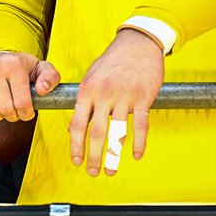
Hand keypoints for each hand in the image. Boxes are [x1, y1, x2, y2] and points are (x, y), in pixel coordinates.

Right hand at [0, 51, 59, 121]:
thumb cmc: (20, 67)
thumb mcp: (40, 68)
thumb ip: (50, 77)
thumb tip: (42, 90)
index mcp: (15, 63)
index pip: (22, 104)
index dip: (26, 114)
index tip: (25, 111)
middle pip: (5, 110)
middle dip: (12, 116)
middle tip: (13, 110)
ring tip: (0, 106)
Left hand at [68, 27, 163, 176]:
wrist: (137, 43)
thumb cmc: (112, 62)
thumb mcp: (92, 78)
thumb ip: (84, 102)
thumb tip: (72, 128)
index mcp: (88, 90)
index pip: (78, 122)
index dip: (76, 144)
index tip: (76, 160)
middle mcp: (104, 94)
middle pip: (97, 132)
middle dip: (93, 156)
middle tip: (92, 172)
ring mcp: (124, 96)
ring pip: (118, 133)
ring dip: (114, 156)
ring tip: (111, 171)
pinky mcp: (143, 97)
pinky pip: (140, 125)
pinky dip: (139, 143)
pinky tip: (137, 155)